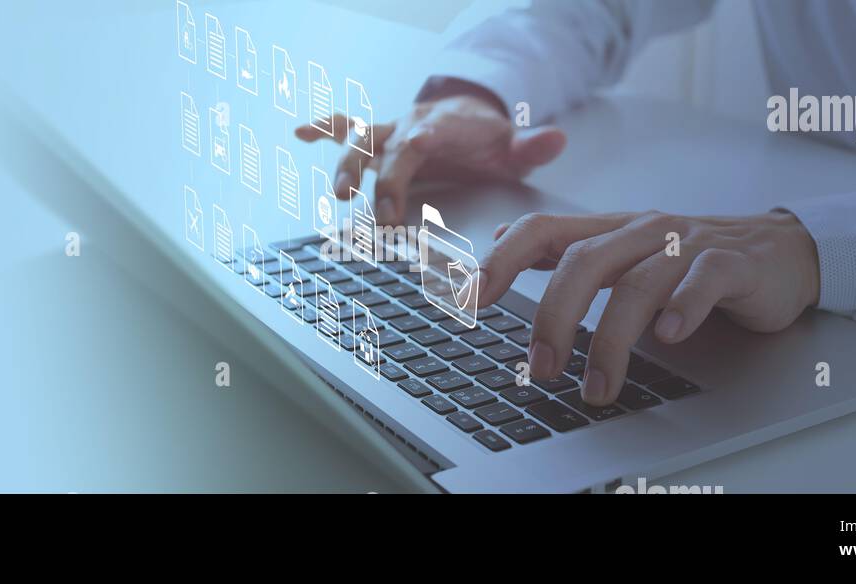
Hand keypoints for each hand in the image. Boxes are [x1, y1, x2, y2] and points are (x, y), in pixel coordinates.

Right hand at [294, 94, 566, 224]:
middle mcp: (411, 126)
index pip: (420, 143)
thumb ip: (532, 146)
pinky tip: (299, 133)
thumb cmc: (492, 140)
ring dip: (345, 164)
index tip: (400, 194)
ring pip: (360, 141)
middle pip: (384, 147)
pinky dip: (324, 129)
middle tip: (373, 212)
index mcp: (441, 127)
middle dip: (376, 178)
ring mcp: (392, 134)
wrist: (475, 115)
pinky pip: (347, 131)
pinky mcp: (381, 143)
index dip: (407, 163)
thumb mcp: (515, 145)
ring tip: (338, 194)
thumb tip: (556, 139)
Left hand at [477, 211, 820, 405]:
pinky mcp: (731, 264)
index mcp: (611, 229)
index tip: (470, 299)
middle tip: (541, 367)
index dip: (502, 260)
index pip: (543, 230)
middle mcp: (643, 230)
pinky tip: (669, 337)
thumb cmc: (694, 260)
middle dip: (553, 316)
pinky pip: (701, 281)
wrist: (783, 252)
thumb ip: (570, 252)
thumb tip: (503, 245)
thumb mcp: (627, 254)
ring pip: (637, 284)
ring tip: (600, 386)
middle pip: (583, 262)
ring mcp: (687, 244)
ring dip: (612, 341)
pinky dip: (682, 309)